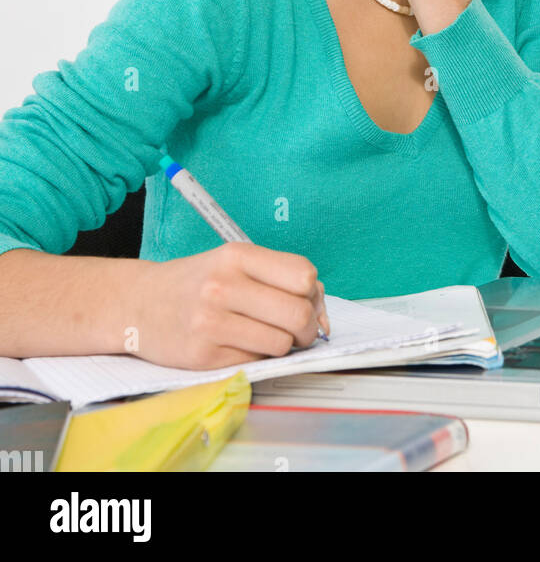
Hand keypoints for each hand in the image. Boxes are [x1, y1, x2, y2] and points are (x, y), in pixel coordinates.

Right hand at [130, 243, 329, 370]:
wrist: (138, 303)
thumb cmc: (196, 282)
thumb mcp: (234, 264)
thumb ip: (280, 279)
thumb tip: (323, 316)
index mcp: (237, 256)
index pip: (303, 275)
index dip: (313, 294)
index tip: (306, 302)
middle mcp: (223, 285)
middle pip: (297, 313)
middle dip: (308, 327)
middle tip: (298, 330)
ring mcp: (211, 322)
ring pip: (281, 343)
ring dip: (283, 345)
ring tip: (265, 335)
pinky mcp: (203, 356)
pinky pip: (255, 361)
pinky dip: (257, 356)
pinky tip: (240, 344)